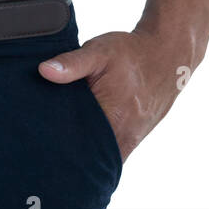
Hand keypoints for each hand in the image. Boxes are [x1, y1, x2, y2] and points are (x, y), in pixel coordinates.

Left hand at [37, 27, 194, 162]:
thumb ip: (72, 63)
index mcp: (113, 115)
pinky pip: (112, 154)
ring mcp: (131, 140)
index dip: (58, 143)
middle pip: (88, 155)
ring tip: (63, 141)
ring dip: (83, 151)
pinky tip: (83, 139)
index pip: (77, 143)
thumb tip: (44, 71)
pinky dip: (97, 149)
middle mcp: (124, 135)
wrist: (165, 56)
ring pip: (101, 157)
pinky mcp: (134, 139)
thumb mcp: (100, 51)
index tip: (42, 137)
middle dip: (68, 152)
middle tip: (48, 141)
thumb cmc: (130, 53)